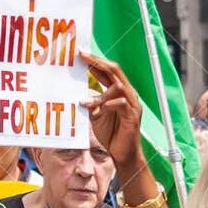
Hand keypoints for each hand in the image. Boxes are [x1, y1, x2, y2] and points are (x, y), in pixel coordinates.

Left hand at [80, 54, 144, 169]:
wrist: (123, 154)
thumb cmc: (110, 133)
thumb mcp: (95, 114)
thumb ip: (90, 102)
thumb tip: (74, 92)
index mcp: (119, 91)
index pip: (108, 70)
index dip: (95, 60)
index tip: (80, 53)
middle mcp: (128, 94)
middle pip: (115, 70)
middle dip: (98, 62)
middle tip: (82, 56)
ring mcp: (132, 104)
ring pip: (118, 86)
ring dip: (100, 92)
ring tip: (84, 101)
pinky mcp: (133, 116)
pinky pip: (121, 103)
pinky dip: (108, 104)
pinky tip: (97, 109)